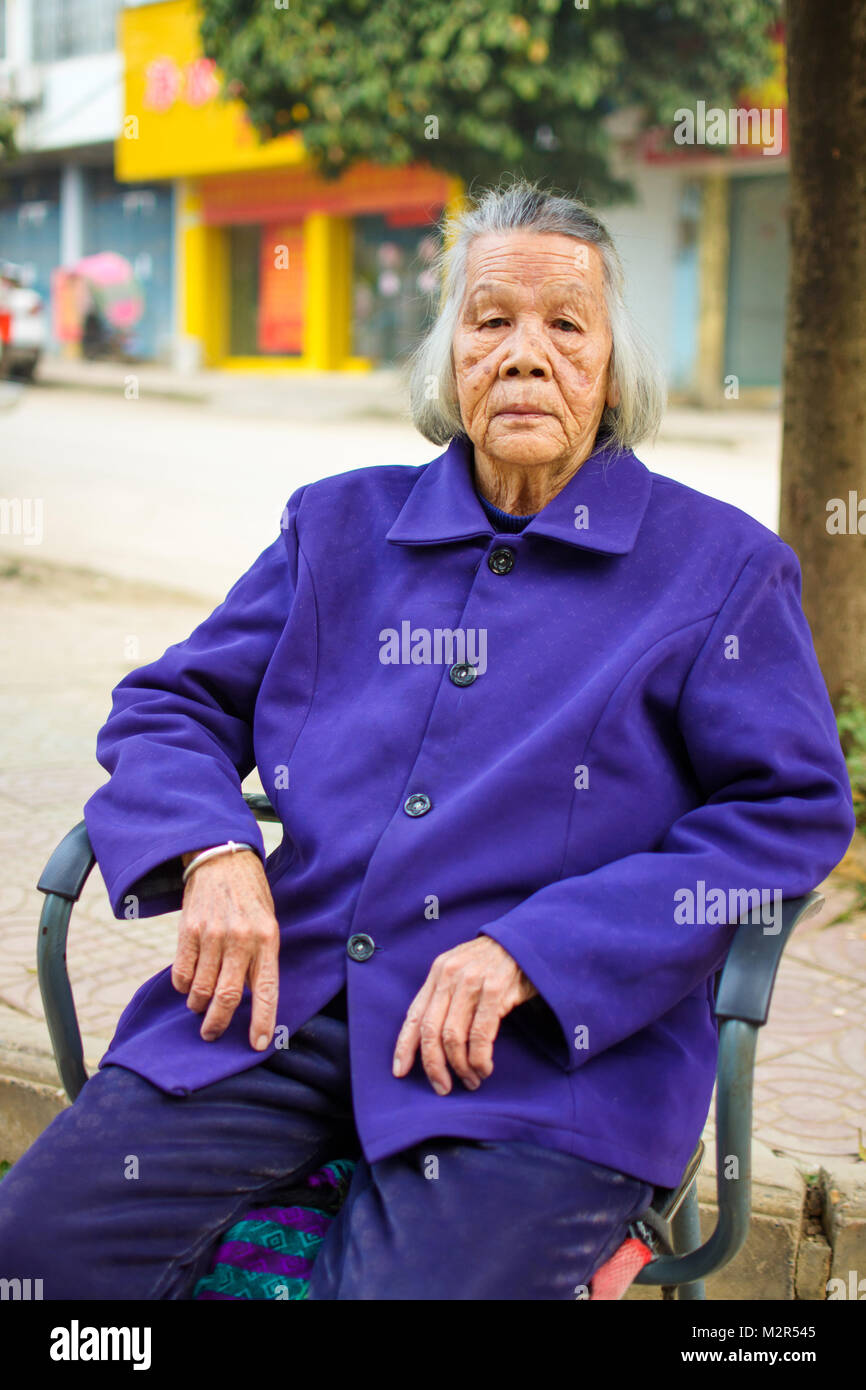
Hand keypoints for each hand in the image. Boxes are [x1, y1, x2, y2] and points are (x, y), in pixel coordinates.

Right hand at [171, 848, 279, 1051]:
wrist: (222, 860)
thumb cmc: (250, 896)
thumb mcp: (268, 923)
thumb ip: (260, 958)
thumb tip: (251, 999)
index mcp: (268, 939)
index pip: (266, 989)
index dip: (262, 1021)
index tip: (258, 1044)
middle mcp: (241, 939)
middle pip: (227, 997)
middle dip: (219, 1024)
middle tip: (212, 1035)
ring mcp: (213, 935)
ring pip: (201, 990)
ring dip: (198, 1007)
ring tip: (199, 1008)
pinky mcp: (189, 931)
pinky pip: (182, 973)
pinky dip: (183, 987)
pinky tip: (188, 986)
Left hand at [392, 936, 537, 1094]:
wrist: (527, 940)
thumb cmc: (493, 961)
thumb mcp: (461, 969)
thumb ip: (445, 996)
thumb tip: (428, 1039)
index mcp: (438, 972)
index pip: (415, 1015)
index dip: (405, 1046)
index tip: (400, 1072)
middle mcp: (450, 975)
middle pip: (431, 1031)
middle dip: (434, 1065)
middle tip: (442, 1087)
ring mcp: (473, 982)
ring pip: (454, 1037)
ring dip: (460, 1066)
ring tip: (470, 1080)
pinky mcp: (496, 990)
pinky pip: (480, 1035)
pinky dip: (479, 1059)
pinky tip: (484, 1068)